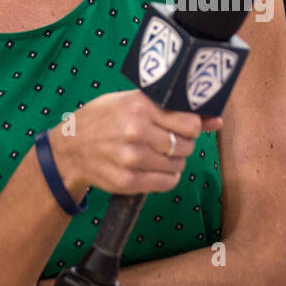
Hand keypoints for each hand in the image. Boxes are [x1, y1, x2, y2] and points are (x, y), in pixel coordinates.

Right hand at [47, 90, 221, 197]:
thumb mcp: (132, 103)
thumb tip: (217, 120)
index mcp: (139, 106)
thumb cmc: (104, 120)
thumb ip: (174, 109)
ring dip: (174, 163)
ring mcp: (131, 158)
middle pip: (186, 145)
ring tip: (157, 155)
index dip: (192, 127)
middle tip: (168, 142)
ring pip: (178, 165)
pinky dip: (166, 178)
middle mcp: (136, 131)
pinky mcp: (128, 180)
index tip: (184, 128)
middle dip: (183, 145)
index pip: (190, 123)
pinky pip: (166, 183)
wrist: (69, 149)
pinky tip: (154, 170)